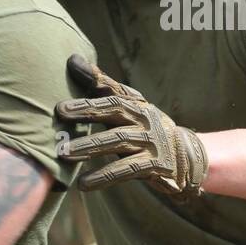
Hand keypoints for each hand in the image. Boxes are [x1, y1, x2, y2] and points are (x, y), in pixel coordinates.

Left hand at [55, 55, 207, 198]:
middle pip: (115, 112)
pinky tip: (83, 184)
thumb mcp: (130, 106)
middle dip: (87, 113)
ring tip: (64, 154)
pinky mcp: (155, 165)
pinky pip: (126, 170)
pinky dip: (104, 177)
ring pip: (118, 141)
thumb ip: (103, 87)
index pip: (112, 96)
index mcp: (137, 105)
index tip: (60, 107)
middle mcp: (145, 120)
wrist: (187, 156)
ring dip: (90, 146)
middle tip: (59, 117)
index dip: (88, 97)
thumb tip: (72, 60)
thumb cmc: (147, 129)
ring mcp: (151, 142)